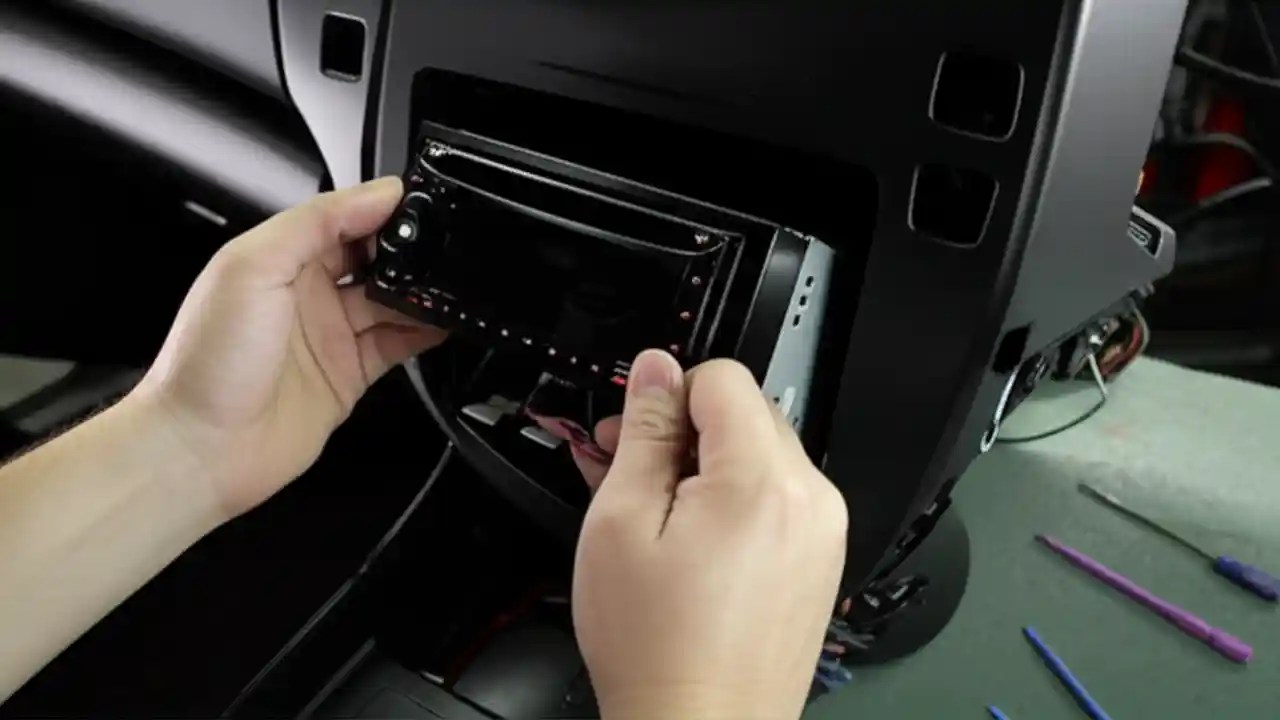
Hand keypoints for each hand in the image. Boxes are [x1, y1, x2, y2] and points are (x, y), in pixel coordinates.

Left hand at [133, 178, 445, 518]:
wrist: (201, 448)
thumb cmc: (207, 361)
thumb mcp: (253, 266)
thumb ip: (314, 223)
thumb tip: (374, 194)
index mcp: (279, 258)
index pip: (342, 218)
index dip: (380, 210)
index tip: (418, 206)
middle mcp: (306, 294)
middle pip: (373, 258)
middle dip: (409, 251)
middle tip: (441, 247)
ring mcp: (329, 335)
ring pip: (391, 301)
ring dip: (421, 292)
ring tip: (450, 284)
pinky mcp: (349, 375)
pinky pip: (398, 344)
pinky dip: (425, 332)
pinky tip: (444, 322)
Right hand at [571, 351, 848, 719]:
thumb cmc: (658, 650)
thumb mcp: (621, 524)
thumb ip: (644, 434)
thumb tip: (653, 371)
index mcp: (763, 483)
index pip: (724, 377)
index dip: (668, 394)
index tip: (635, 429)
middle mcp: (810, 501)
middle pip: (747, 412)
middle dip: (685, 430)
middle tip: (630, 471)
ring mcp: (823, 533)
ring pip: (762, 455)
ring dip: (708, 468)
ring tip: (655, 517)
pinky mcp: (820, 561)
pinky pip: (778, 500)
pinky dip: (734, 503)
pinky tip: (688, 543)